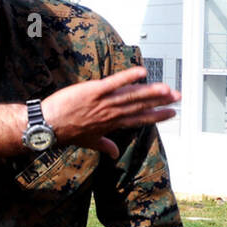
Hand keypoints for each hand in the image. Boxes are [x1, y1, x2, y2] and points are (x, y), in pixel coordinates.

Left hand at [42, 67, 179, 158]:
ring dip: (151, 91)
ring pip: (132, 96)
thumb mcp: (89, 142)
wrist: (49, 127)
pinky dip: (128, 77)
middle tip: (178, 97)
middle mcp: (112, 114)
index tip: (172, 112)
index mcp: (112, 125)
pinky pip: (114, 83)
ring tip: (167, 88)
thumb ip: (104, 145)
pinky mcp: (93, 91)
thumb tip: (114, 154)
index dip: (157, 116)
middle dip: (161, 102)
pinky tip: (142, 72)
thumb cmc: (67, 133)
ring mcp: (104, 102)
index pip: (139, 119)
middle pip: (141, 106)